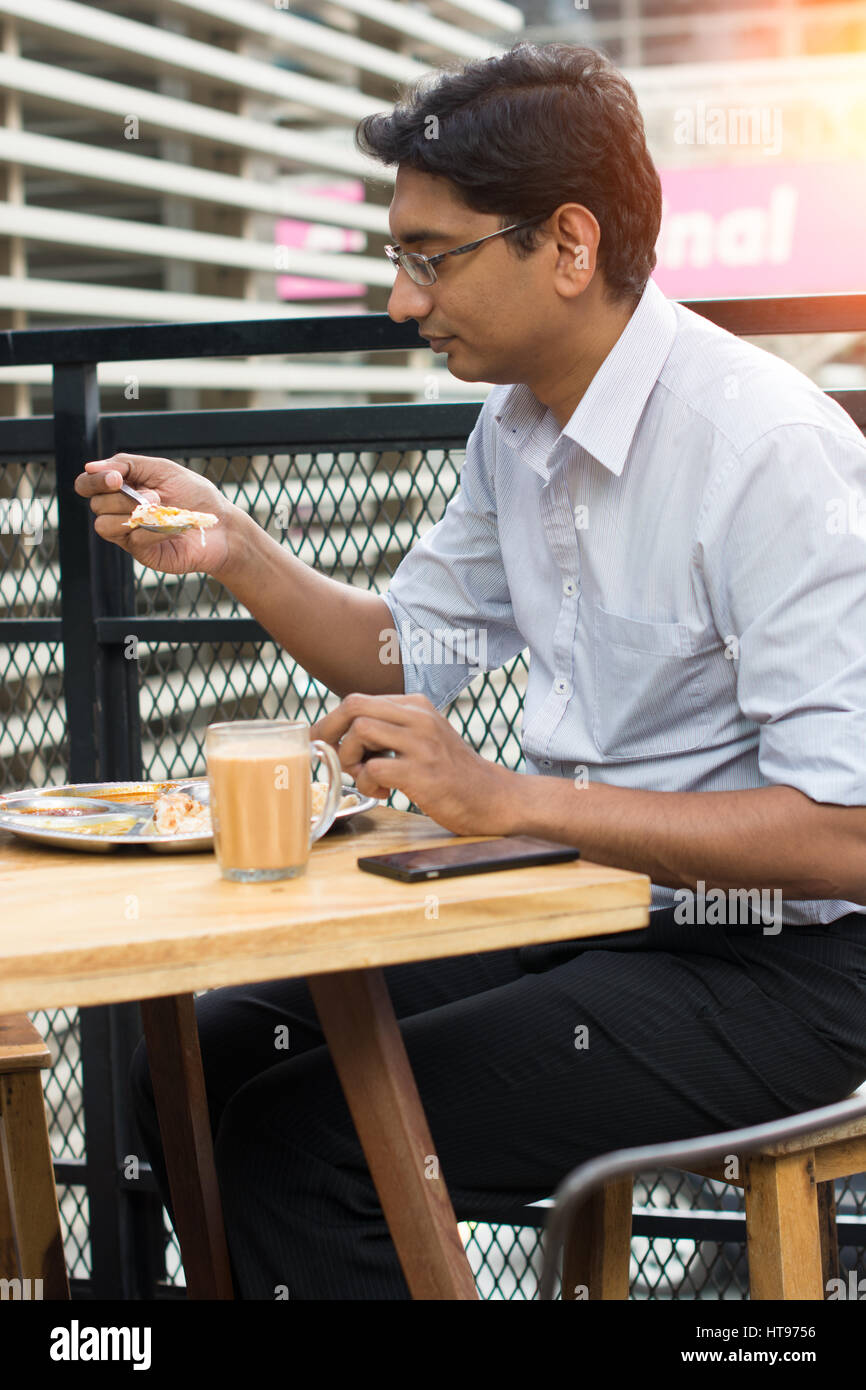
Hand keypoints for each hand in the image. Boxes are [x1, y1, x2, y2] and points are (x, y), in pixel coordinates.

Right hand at [74, 452, 236, 577]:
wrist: (222, 525)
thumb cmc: (195, 495)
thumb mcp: (162, 470)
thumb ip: (127, 464)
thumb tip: (89, 466)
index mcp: (122, 488)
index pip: (87, 485)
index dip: (93, 481)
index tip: (116, 479)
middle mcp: (120, 511)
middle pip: (96, 504)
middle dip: (123, 497)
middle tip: (154, 496)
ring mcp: (129, 534)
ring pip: (104, 525)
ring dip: (133, 514)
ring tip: (161, 510)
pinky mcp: (141, 552)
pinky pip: (131, 539)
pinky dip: (152, 530)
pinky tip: (172, 528)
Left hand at [311, 692, 519, 835]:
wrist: (492, 797)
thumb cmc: (450, 772)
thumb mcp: (423, 737)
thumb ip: (390, 729)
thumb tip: (340, 734)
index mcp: (416, 705)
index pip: (357, 700)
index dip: (332, 724)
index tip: (327, 745)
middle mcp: (419, 717)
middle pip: (353, 705)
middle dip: (329, 733)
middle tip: (330, 759)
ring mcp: (422, 743)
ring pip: (359, 731)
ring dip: (351, 760)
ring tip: (368, 778)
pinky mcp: (422, 772)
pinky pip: (373, 769)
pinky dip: (368, 784)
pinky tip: (385, 792)